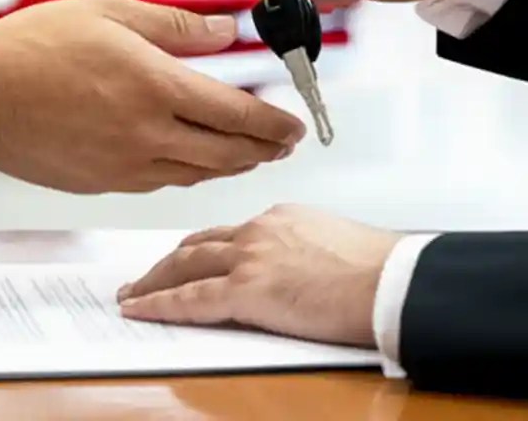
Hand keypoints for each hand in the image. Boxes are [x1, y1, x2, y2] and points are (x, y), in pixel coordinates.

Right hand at [0, 0, 305, 193]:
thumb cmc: (34, 45)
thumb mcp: (111, 13)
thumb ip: (176, 26)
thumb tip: (226, 32)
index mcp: (155, 86)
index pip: (237, 114)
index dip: (274, 124)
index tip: (296, 125)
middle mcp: (146, 134)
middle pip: (227, 154)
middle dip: (264, 151)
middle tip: (285, 144)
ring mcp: (123, 165)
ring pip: (196, 174)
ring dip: (230, 166)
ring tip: (249, 155)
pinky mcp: (100, 184)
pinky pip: (159, 182)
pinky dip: (188, 174)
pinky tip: (193, 162)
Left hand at [116, 204, 401, 346]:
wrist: (395, 282)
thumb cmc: (383, 271)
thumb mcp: (336, 246)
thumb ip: (304, 252)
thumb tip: (296, 273)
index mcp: (282, 217)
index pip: (229, 233)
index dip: (202, 249)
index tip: (187, 258)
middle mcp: (260, 229)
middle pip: (198, 245)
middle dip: (167, 262)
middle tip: (144, 275)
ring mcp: (251, 257)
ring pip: (185, 266)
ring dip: (152, 281)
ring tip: (131, 294)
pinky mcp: (248, 289)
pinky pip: (190, 299)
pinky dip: (159, 305)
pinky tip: (140, 311)